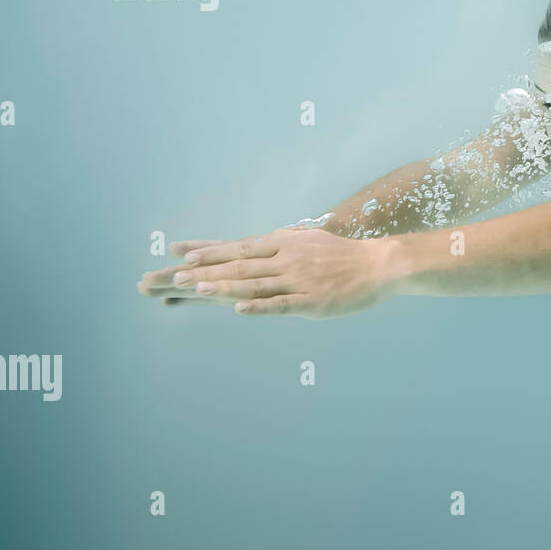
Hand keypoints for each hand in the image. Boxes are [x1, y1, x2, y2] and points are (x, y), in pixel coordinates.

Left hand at [136, 228, 396, 318]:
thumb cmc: (344, 255)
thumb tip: (259, 242)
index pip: (237, 246)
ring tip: (194, 289)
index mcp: (283, 244)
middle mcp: (286, 259)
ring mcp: (297, 280)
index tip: (177, 252)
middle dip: (204, 271)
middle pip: (238, 265)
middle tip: (172, 276)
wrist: (379, 265)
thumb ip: (283, 243)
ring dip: (223, 286)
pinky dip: (259, 306)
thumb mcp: (309, 240)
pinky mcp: (311, 301)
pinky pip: (281, 305)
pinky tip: (239, 309)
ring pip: (254, 284)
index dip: (207, 250)